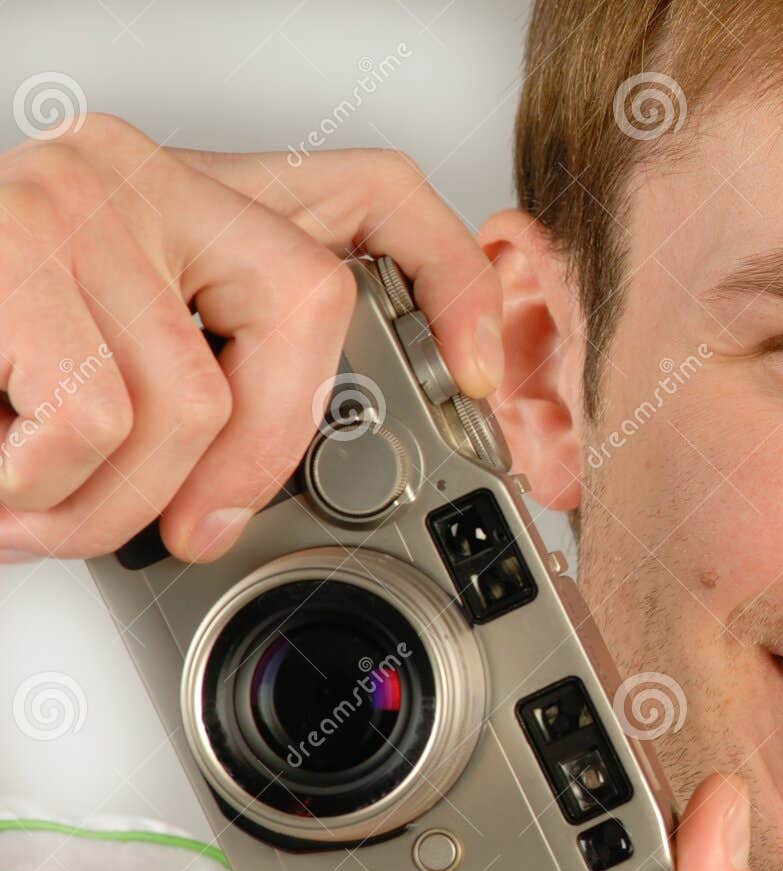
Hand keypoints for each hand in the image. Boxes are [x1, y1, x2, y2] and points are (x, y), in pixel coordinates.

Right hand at [0, 114, 502, 563]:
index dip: (453, 279)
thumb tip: (279, 477)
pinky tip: (5, 488)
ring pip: (188, 395)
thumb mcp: (116, 355)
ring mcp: (74, 203)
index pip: (373, 194)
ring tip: (46, 509)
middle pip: (312, 306)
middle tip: (195, 525)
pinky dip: (45, 495)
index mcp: (195, 204)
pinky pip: (91, 418)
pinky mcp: (4, 249)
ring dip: (117, 505)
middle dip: (265, 454)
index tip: (483, 374)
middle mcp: (146, 180)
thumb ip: (211, 378)